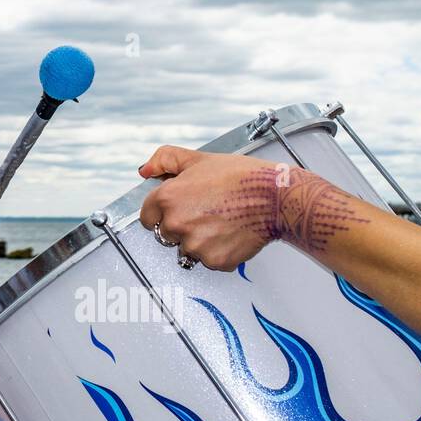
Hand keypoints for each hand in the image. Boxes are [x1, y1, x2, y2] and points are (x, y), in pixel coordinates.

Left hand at [137, 145, 293, 270]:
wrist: (274, 197)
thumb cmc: (241, 178)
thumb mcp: (197, 159)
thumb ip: (164, 160)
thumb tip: (146, 170)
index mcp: (167, 198)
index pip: (147, 217)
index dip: (162, 212)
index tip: (177, 210)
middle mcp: (177, 223)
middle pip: (166, 235)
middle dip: (180, 226)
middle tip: (204, 213)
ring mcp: (196, 245)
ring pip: (187, 250)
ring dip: (199, 241)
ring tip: (219, 222)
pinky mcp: (215, 260)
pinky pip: (209, 261)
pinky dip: (218, 252)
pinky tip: (229, 234)